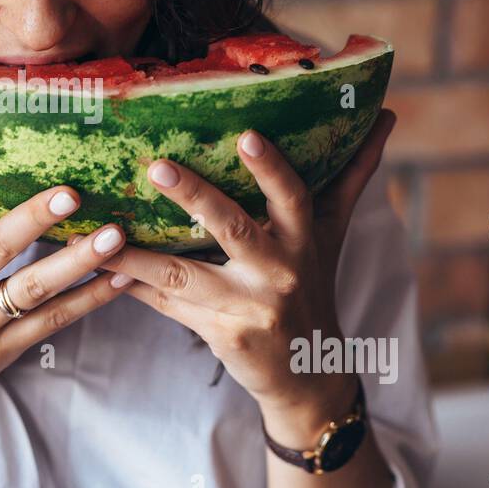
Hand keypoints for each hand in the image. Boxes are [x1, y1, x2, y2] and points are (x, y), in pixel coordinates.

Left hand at [89, 110, 396, 435]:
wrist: (309, 372)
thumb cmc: (313, 285)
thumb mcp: (332, 233)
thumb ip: (351, 175)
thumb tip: (385, 115)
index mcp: (304, 239)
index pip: (293, 197)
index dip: (271, 168)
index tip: (245, 135)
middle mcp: (278, 272)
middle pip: (233, 229)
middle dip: (194, 197)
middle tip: (156, 166)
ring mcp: (248, 306)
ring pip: (185, 275)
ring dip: (141, 255)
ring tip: (104, 232)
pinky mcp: (220, 334)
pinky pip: (170, 307)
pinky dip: (135, 287)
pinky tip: (103, 267)